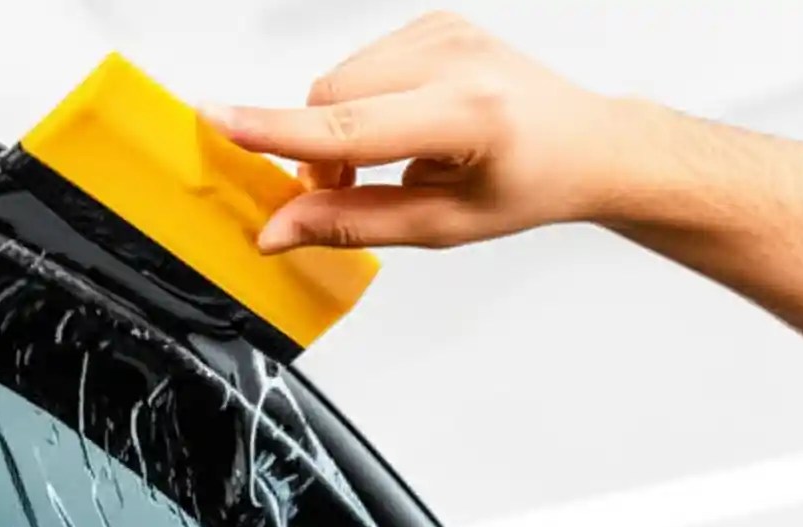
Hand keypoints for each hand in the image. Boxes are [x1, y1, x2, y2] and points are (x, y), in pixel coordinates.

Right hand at [202, 11, 630, 251]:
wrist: (584, 143)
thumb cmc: (528, 184)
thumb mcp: (442, 225)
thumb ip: (352, 225)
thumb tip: (278, 229)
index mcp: (467, 115)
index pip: (348, 126)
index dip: (276, 131)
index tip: (218, 119)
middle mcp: (456, 58)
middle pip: (329, 99)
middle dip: (320, 151)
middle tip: (351, 189)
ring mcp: (444, 30)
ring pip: (336, 80)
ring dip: (339, 126)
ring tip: (389, 156)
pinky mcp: (435, 20)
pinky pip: (358, 64)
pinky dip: (360, 102)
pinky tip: (400, 122)